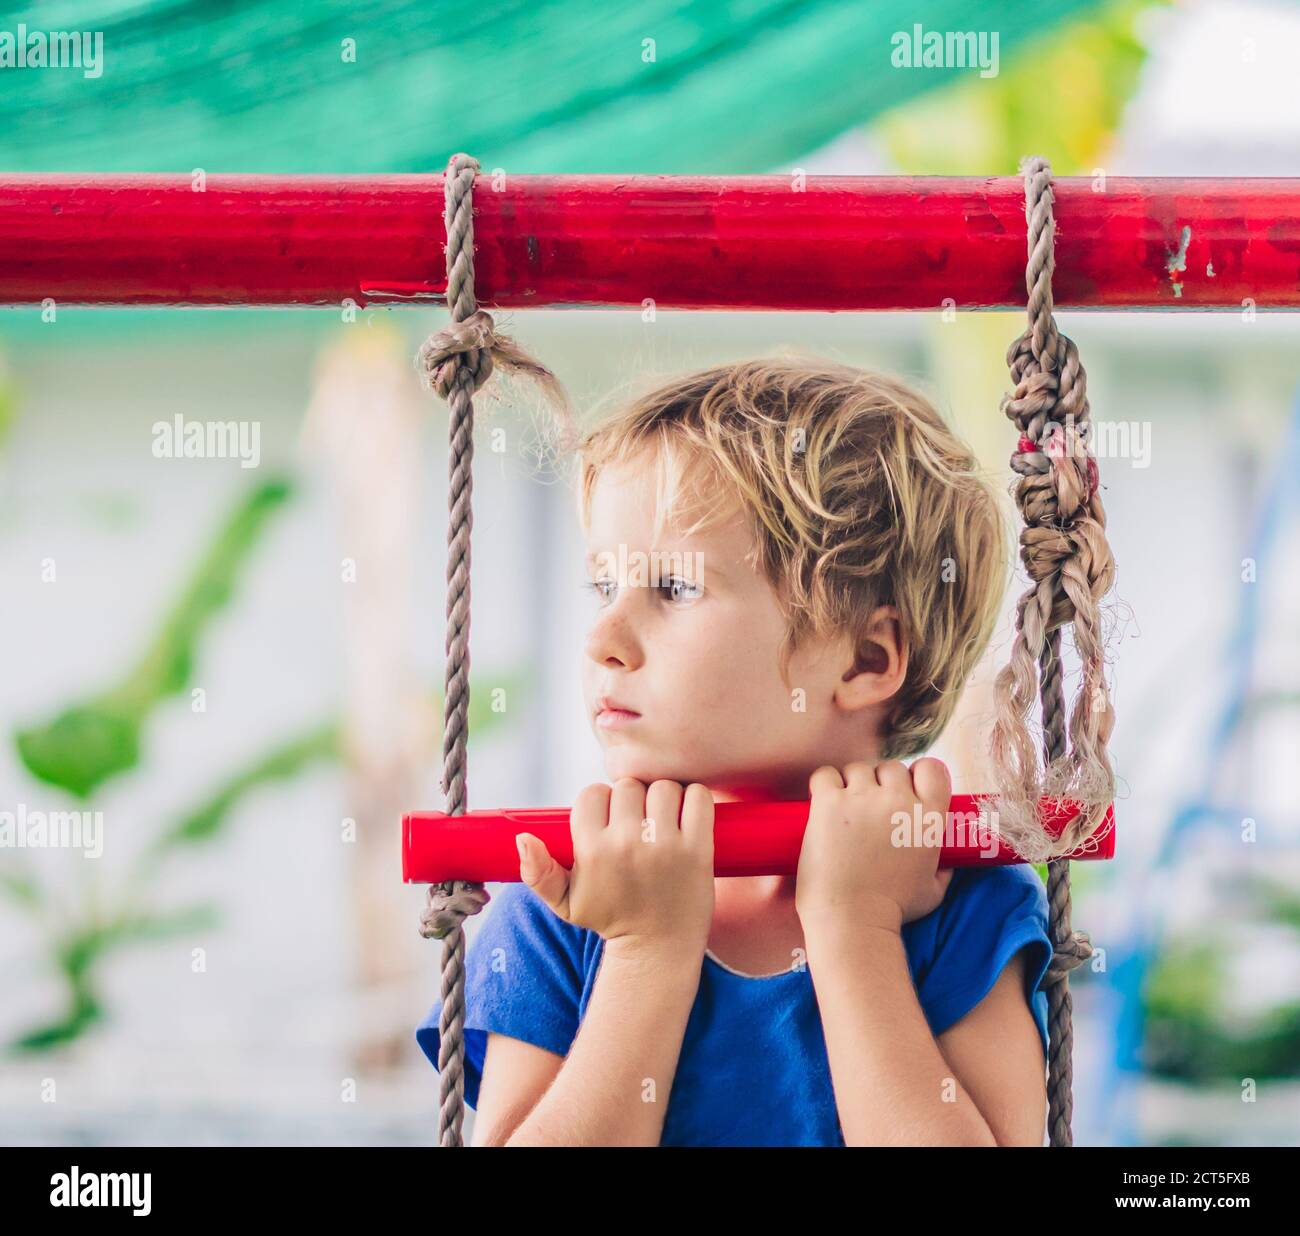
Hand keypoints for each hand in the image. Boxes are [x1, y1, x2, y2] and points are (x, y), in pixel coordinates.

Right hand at [516, 778, 714, 955]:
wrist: (658, 949)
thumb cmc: (611, 920)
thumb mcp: (566, 903)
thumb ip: (538, 873)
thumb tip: (523, 839)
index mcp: (594, 852)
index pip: (592, 794)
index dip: (600, 803)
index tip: (609, 821)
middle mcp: (628, 844)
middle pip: (628, 786)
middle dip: (632, 799)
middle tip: (637, 823)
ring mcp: (666, 846)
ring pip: (663, 787)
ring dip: (663, 798)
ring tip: (661, 821)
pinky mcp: (698, 849)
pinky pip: (699, 797)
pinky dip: (695, 799)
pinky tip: (687, 815)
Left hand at [795, 758, 954, 935]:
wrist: (852, 921)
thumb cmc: (893, 911)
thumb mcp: (934, 891)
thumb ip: (943, 869)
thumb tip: (947, 862)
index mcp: (928, 818)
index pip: (932, 768)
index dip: (917, 775)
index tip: (906, 790)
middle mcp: (898, 801)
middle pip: (891, 768)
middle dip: (881, 784)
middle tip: (869, 810)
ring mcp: (862, 799)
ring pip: (858, 769)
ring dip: (852, 785)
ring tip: (845, 813)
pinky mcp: (829, 803)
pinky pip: (825, 776)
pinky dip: (824, 786)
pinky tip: (824, 804)